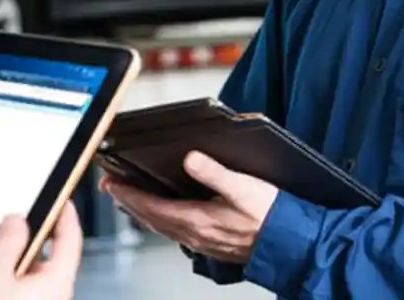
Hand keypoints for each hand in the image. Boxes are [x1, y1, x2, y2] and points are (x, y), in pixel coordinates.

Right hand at [0, 202, 82, 299]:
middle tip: (11, 222)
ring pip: (28, 281)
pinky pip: (16, 296)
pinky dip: (2, 284)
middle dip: (29, 241)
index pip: (71, 240)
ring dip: (10, 265)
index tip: (62, 199)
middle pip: (48, 261)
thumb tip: (18, 221)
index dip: (67, 215)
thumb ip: (7, 242)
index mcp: (57, 285)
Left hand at [101, 151, 277, 264]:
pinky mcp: (211, 243)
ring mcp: (202, 242)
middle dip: (129, 202)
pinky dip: (161, 220)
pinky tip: (163, 214)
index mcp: (198, 220)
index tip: (111, 183)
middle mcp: (195, 234)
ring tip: (130, 198)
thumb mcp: (244, 187)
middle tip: (112, 187)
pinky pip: (175, 231)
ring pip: (162, 227)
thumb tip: (189, 158)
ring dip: (142, 212)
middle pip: (151, 218)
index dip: (129, 194)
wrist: (291, 244)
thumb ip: (214, 173)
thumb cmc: (271, 216)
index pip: (152, 207)